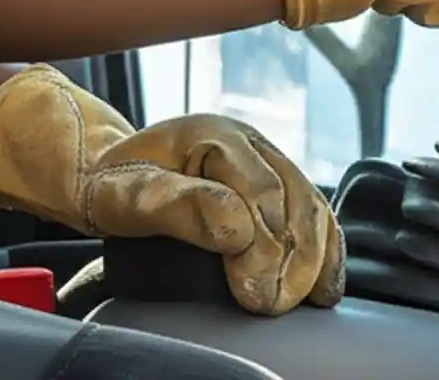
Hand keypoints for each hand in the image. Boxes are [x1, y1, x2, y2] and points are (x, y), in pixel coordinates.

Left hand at [0, 64, 342, 315]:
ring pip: (312, 207)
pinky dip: (326, 251)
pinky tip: (324, 285)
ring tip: (298, 299)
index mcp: (214, 134)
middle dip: (293, 259)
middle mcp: (250, 143)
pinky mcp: (280, 185)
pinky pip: (316, 215)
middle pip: (295, 201)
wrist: (112, 174)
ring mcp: (269, 161)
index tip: (256, 295)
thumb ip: (177, 207)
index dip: (264, 247)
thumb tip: (237, 231)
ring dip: (314, 257)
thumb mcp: (125, 196)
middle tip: (274, 304)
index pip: (261, 191)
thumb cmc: (114, 186)